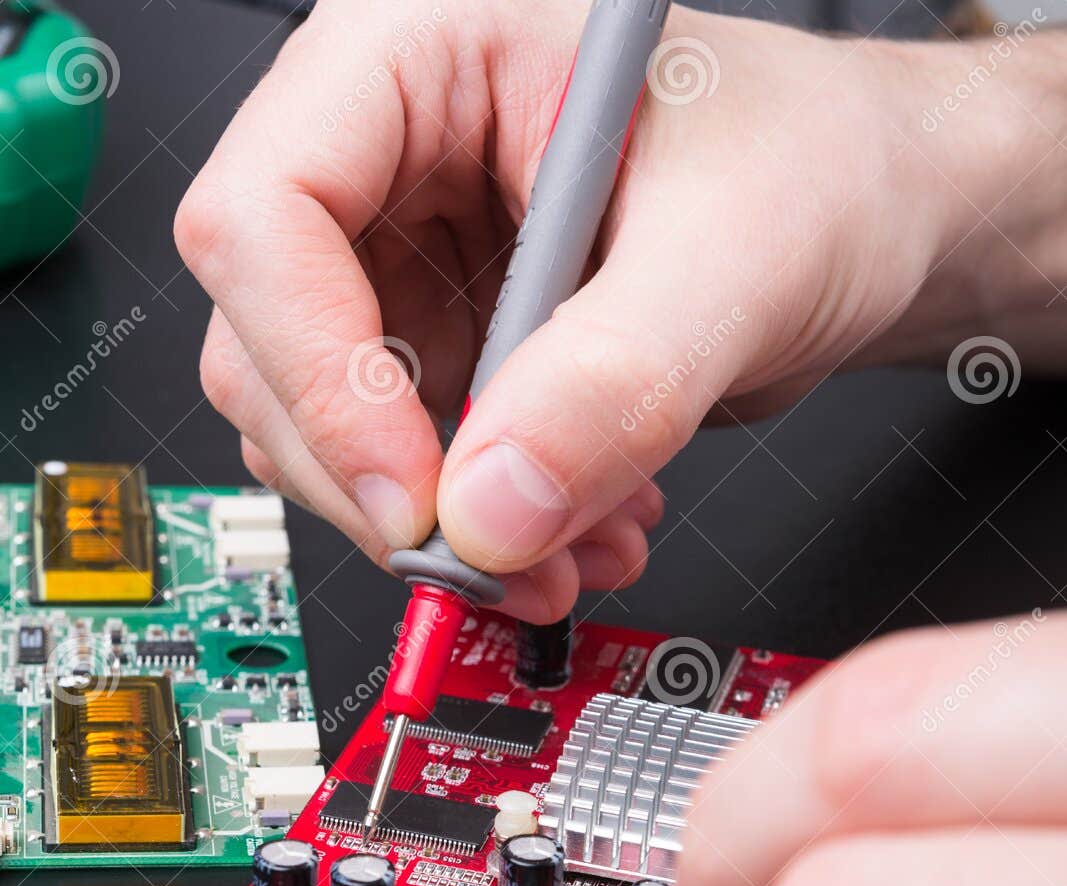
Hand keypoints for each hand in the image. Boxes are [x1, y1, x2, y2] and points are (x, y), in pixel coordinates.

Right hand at [175, 2, 1066, 618]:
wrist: (874, 216)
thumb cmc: (820, 164)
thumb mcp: (736, 257)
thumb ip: (612, 385)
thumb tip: (488, 515)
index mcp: (428, 49)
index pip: (270, 208)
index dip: (317, 366)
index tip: (412, 496)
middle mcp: (394, 151)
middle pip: (272, 335)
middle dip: (383, 480)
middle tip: (490, 561)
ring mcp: (412, 256)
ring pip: (329, 424)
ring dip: (441, 525)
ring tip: (569, 555)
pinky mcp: (446, 342)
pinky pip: (410, 465)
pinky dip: (483, 527)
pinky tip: (579, 531)